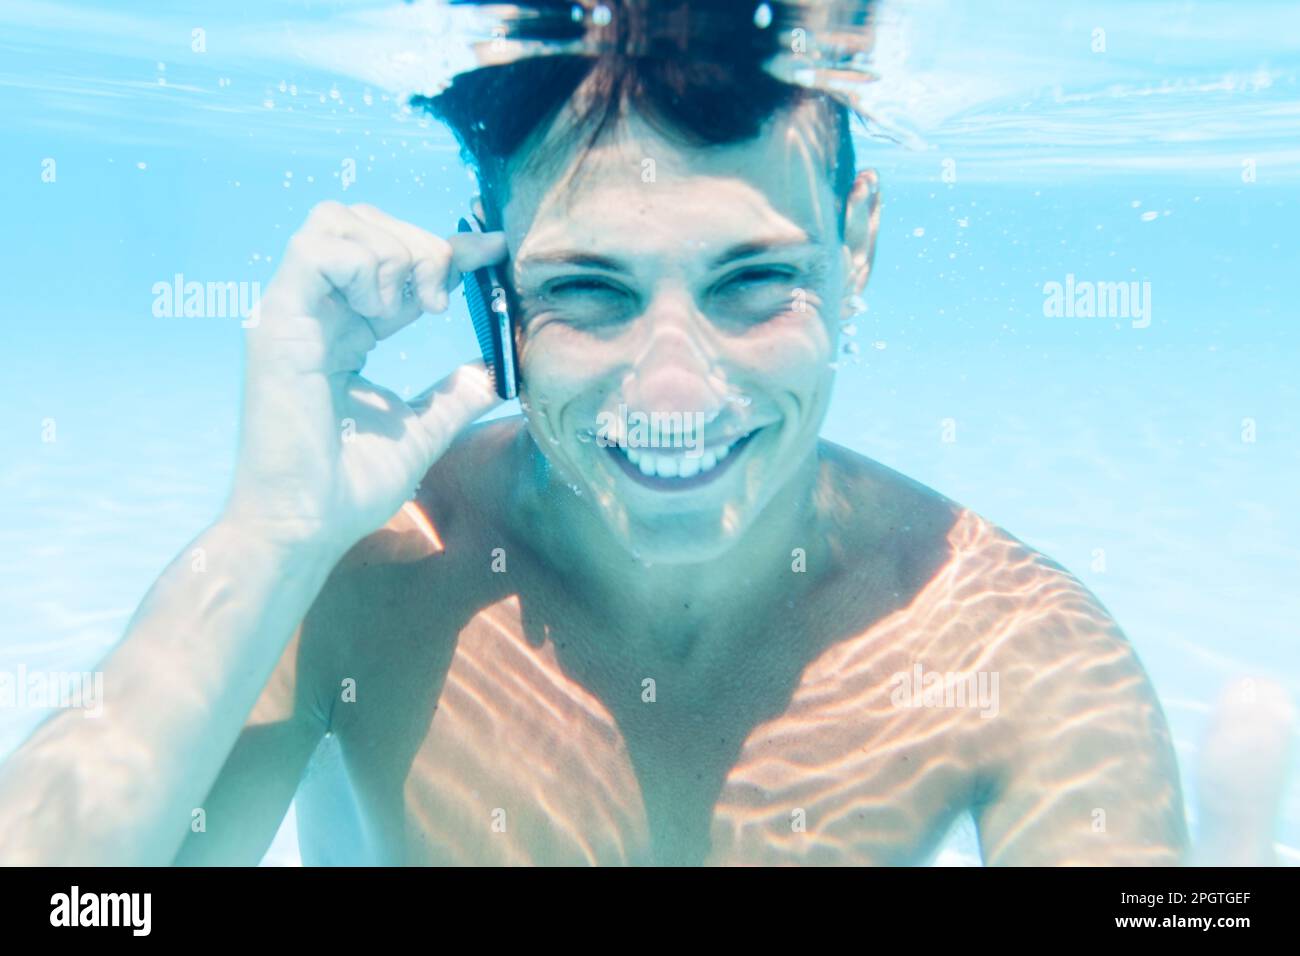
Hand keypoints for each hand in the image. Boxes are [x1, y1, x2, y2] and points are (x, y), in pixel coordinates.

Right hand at [223, 201, 506, 553]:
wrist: (308, 525)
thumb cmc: (350, 487)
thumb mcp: (420, 430)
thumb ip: (455, 395)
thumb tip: (497, 370)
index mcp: (344, 330)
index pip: (394, 262)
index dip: (446, 248)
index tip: (493, 250)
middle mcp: (315, 311)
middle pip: (360, 220)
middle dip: (418, 243)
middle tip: (441, 300)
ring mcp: (292, 312)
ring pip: (336, 220)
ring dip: (393, 251)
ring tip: (413, 308)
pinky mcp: (278, 322)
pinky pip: (316, 251)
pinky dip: (363, 266)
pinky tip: (382, 313)